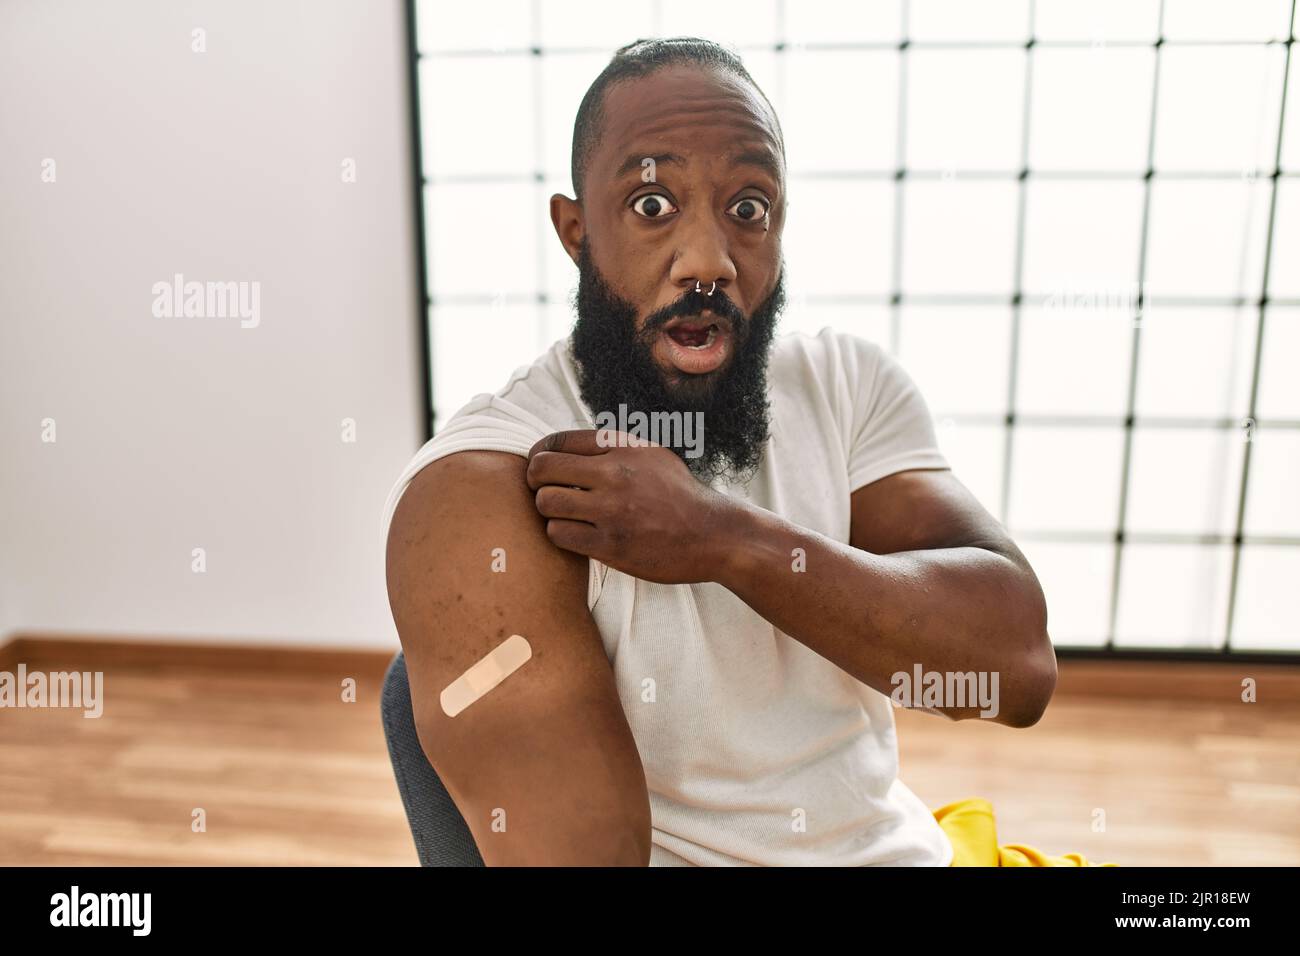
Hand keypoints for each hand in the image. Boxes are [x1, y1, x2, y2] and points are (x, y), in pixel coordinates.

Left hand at [525, 429, 737, 584]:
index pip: (557, 441)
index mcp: (623, 446)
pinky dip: (560, 534)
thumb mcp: (652, 453)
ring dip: (548, 510)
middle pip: (542, 469)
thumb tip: (565, 446)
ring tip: (563, 514)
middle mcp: (615, 473)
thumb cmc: (679, 494)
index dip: (540, 453)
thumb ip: (611, 445)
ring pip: (546, 503)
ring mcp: (612, 511)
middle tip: (545, 491)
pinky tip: (575, 534)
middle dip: (536, 481)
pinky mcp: (611, 545)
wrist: (712, 534)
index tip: (541, 466)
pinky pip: (559, 534)